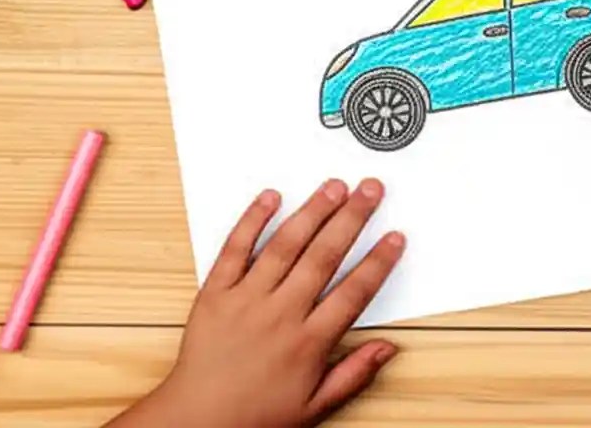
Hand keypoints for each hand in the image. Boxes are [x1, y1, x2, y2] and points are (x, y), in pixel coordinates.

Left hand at [106, 179, 405, 427]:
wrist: (197, 420)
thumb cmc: (254, 416)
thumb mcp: (314, 407)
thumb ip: (353, 374)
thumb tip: (387, 348)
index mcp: (308, 343)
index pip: (353, 292)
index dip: (378, 262)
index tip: (394, 238)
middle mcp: (280, 315)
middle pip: (324, 256)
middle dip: (352, 218)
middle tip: (370, 190)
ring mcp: (246, 300)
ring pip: (285, 246)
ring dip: (312, 212)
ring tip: (333, 187)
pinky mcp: (215, 293)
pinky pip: (235, 249)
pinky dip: (252, 221)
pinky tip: (270, 197)